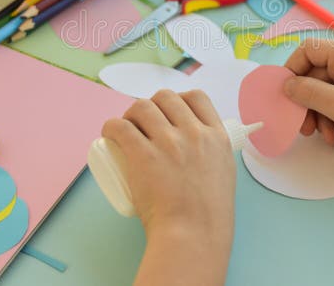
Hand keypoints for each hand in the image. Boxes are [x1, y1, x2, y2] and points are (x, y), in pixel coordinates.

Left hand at [101, 89, 234, 238]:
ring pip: (141, 107)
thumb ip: (213, 157)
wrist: (193, 235)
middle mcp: (193, 133)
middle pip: (166, 98)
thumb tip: (197, 149)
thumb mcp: (224, 173)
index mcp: (217, 136)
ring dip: (131, 114)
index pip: (196, 97)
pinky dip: (111, 126)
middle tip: (144, 123)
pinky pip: (119, 127)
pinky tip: (109, 133)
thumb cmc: (208, 216)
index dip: (179, 100)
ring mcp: (169, 142)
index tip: (169, 111)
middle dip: (152, 105)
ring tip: (127, 129)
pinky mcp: (143, 155)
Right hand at [283, 39, 333, 179]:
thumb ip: (308, 93)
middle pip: (317, 77)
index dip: (293, 70)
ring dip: (326, 120)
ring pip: (329, 95)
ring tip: (333, 141)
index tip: (286, 95)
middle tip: (305, 130)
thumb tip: (287, 85)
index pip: (309, 50)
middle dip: (310, 106)